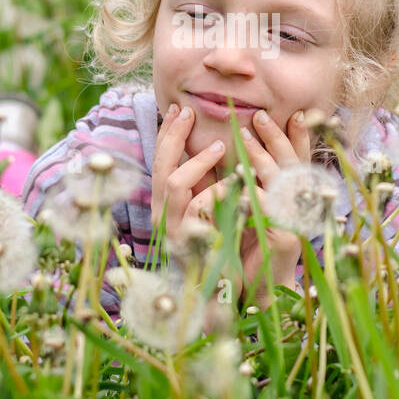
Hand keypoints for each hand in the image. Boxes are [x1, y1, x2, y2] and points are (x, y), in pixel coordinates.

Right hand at [150, 103, 232, 270]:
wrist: (227, 290)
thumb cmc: (223, 244)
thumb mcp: (213, 205)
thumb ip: (208, 181)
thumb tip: (217, 142)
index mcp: (167, 204)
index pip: (160, 162)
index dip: (167, 135)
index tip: (177, 108)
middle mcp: (163, 216)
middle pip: (160, 167)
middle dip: (173, 137)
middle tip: (189, 112)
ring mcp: (173, 230)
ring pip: (174, 184)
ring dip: (197, 162)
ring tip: (220, 146)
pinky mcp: (189, 244)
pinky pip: (200, 209)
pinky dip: (218, 192)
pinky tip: (238, 183)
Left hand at [232, 108, 311, 308]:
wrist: (260, 287)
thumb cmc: (253, 243)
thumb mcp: (253, 206)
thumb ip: (252, 180)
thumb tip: (240, 147)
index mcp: (294, 195)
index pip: (299, 159)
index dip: (299, 137)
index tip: (296, 113)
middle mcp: (300, 205)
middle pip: (292, 163)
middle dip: (276, 138)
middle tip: (259, 116)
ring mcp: (296, 220)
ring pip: (279, 180)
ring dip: (261, 156)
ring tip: (244, 136)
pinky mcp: (286, 235)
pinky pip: (265, 207)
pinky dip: (250, 191)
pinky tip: (238, 178)